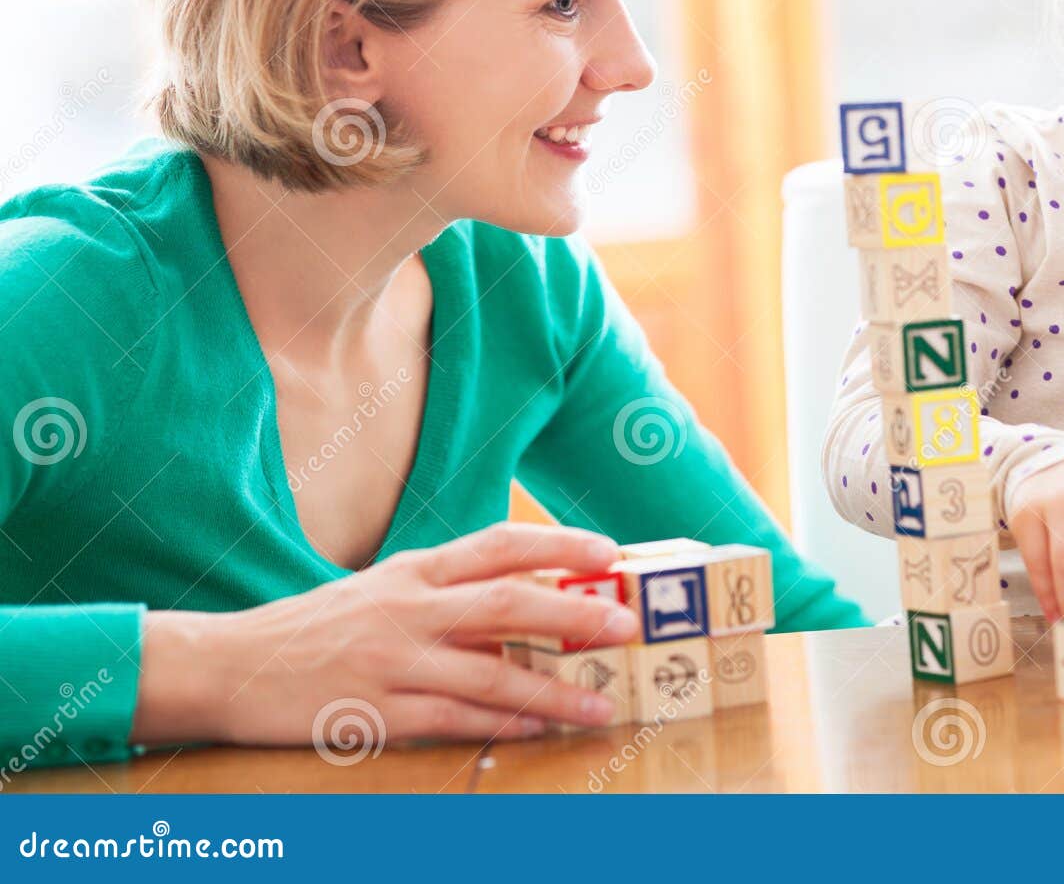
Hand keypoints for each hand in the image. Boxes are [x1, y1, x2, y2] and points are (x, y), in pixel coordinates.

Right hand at [131, 522, 641, 748]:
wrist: (228, 665)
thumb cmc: (316, 627)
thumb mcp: (383, 589)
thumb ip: (447, 592)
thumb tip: (527, 601)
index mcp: (415, 570)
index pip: (498, 544)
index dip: (557, 544)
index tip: (607, 551)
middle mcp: (409, 608)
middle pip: (506, 603)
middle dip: (573, 614)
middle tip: (625, 624)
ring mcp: (392, 660)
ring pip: (490, 674)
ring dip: (553, 690)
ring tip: (602, 703)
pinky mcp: (375, 711)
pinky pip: (453, 719)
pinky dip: (501, 725)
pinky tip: (538, 728)